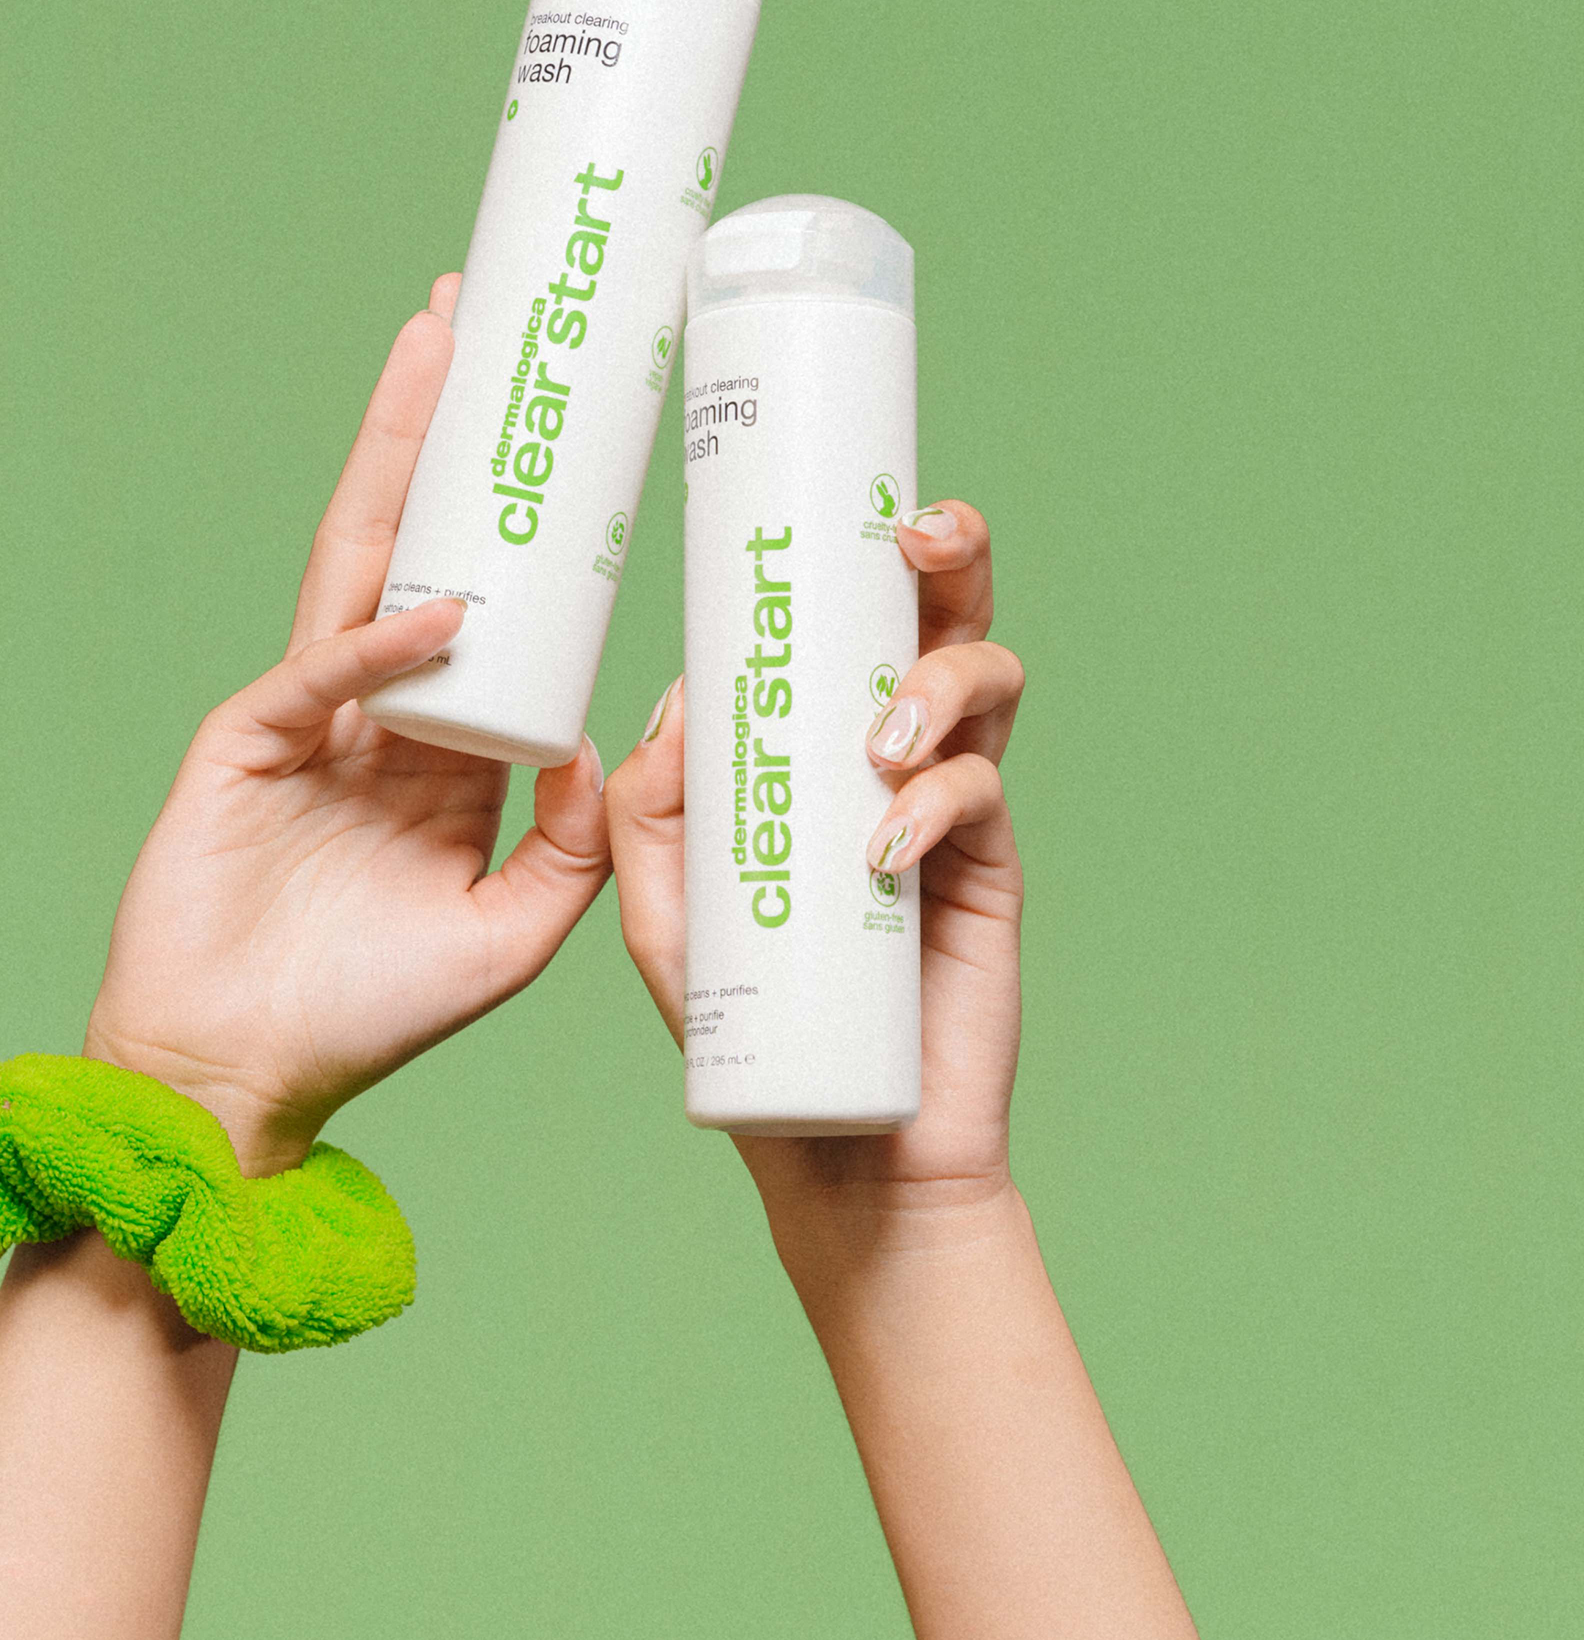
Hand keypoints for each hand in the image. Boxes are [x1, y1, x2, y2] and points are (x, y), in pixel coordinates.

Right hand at [84, 275, 611, 1173]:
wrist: (241, 1081)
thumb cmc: (372, 1014)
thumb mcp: (512, 933)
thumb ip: (573, 841)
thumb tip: (614, 733)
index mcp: (439, 744)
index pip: (493, 601)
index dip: (524, 519)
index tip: (570, 435)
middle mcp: (377, 708)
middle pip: (421, 541)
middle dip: (450, 435)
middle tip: (486, 324)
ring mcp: (307, 715)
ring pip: (361, 562)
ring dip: (398, 456)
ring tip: (430, 350)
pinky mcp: (244, 743)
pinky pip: (323, 676)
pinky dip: (379, 643)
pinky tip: (437, 607)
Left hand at [604, 501, 1025, 1281]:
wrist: (830, 1137)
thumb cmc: (741, 1011)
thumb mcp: (663, 908)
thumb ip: (650, 812)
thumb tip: (673, 702)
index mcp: (819, 738)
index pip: (849, 621)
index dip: (860, 551)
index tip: (844, 501)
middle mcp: (894, 751)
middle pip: (941, 620)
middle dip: (948, 558)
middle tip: (917, 536)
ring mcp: (950, 805)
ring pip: (988, 685)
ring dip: (941, 682)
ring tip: (880, 741)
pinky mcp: (991, 869)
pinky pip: (984, 796)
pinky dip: (940, 804)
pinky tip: (886, 850)